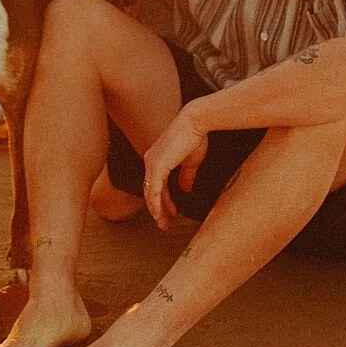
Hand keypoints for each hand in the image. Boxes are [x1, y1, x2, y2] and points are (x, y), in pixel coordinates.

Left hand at [142, 108, 208, 230]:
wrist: (195, 122)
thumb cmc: (194, 137)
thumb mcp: (190, 162)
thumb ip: (186, 176)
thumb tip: (185, 189)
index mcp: (157, 159)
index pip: (157, 184)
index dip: (164, 200)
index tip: (172, 212)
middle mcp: (150, 161)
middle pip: (151, 191)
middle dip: (158, 209)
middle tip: (164, 223)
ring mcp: (151, 164)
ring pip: (150, 193)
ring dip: (157, 210)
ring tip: (164, 224)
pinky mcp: (156, 166)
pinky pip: (154, 191)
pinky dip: (157, 204)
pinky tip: (161, 214)